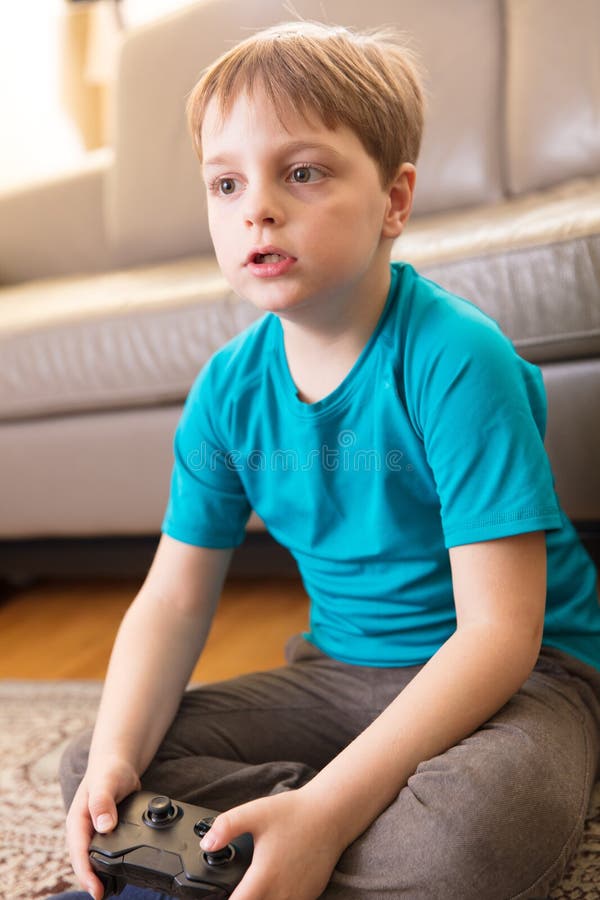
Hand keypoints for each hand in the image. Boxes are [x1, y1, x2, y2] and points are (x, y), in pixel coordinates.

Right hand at [65, 757, 140, 899]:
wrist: (116, 765)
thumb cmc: (109, 771)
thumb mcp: (106, 783)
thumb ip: (102, 802)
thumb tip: (103, 825)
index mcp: (77, 820)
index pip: (78, 852)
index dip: (85, 873)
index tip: (96, 890)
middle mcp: (82, 829)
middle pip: (83, 861)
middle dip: (91, 880)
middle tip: (103, 896)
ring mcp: (92, 832)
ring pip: (92, 859)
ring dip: (98, 875)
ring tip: (110, 891)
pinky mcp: (104, 833)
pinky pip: (103, 852)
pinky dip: (108, 865)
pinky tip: (119, 874)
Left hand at [200, 788, 343, 899]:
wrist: (331, 814)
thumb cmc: (294, 813)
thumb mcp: (255, 812)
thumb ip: (226, 826)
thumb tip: (207, 844)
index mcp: (264, 879)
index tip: (214, 897)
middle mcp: (281, 895)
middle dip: (244, 899)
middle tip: (237, 887)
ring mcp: (297, 898)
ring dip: (259, 899)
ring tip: (252, 887)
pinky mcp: (309, 896)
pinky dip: (276, 898)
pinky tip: (271, 886)